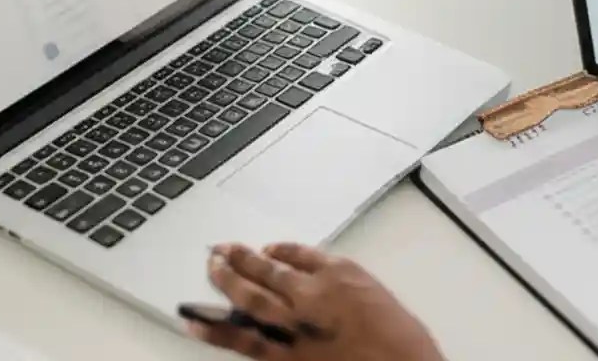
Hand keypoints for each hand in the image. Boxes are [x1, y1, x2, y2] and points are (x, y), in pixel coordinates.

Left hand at [187, 243, 445, 360]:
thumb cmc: (400, 340)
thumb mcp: (376, 294)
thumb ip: (343, 281)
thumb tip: (315, 275)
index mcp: (337, 273)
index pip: (298, 253)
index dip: (279, 250)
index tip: (267, 248)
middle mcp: (310, 295)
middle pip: (266, 270)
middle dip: (241, 258)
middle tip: (221, 249)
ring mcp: (294, 327)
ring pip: (249, 299)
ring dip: (226, 281)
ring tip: (210, 268)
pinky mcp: (285, 358)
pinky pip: (244, 341)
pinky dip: (217, 331)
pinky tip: (196, 322)